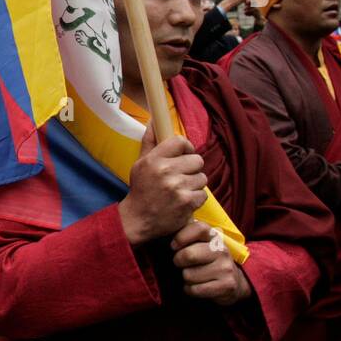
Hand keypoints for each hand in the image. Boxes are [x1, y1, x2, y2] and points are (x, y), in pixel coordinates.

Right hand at [118, 127, 208, 245]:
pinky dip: (195, 199)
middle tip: (182, 176)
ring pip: (202, 178)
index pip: (181, 141)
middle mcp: (165, 171)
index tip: (184, 155)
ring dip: (194, 184)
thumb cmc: (140, 189)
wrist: (137, 219)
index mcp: (154, 159)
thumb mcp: (140, 164)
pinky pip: (203, 194)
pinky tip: (184, 201)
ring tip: (181, 190)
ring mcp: (177, 188)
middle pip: (197, 160)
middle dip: (192, 168)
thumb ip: (149, 142)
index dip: (187, 148)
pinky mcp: (186, 203)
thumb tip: (153, 121)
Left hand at [170, 220, 251, 305]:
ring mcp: (226, 268)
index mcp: (214, 236)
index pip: (199, 228)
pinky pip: (194, 290)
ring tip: (194, 276)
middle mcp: (222, 250)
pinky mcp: (227, 286)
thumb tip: (161, 228)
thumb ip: (184, 234)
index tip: (174, 246)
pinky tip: (197, 286)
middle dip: (178, 262)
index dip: (181, 237)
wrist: (232, 282)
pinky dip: (190, 290)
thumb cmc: (206, 260)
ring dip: (185, 278)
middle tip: (182, 264)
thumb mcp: (198, 244)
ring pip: (188, 275)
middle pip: (188, 255)